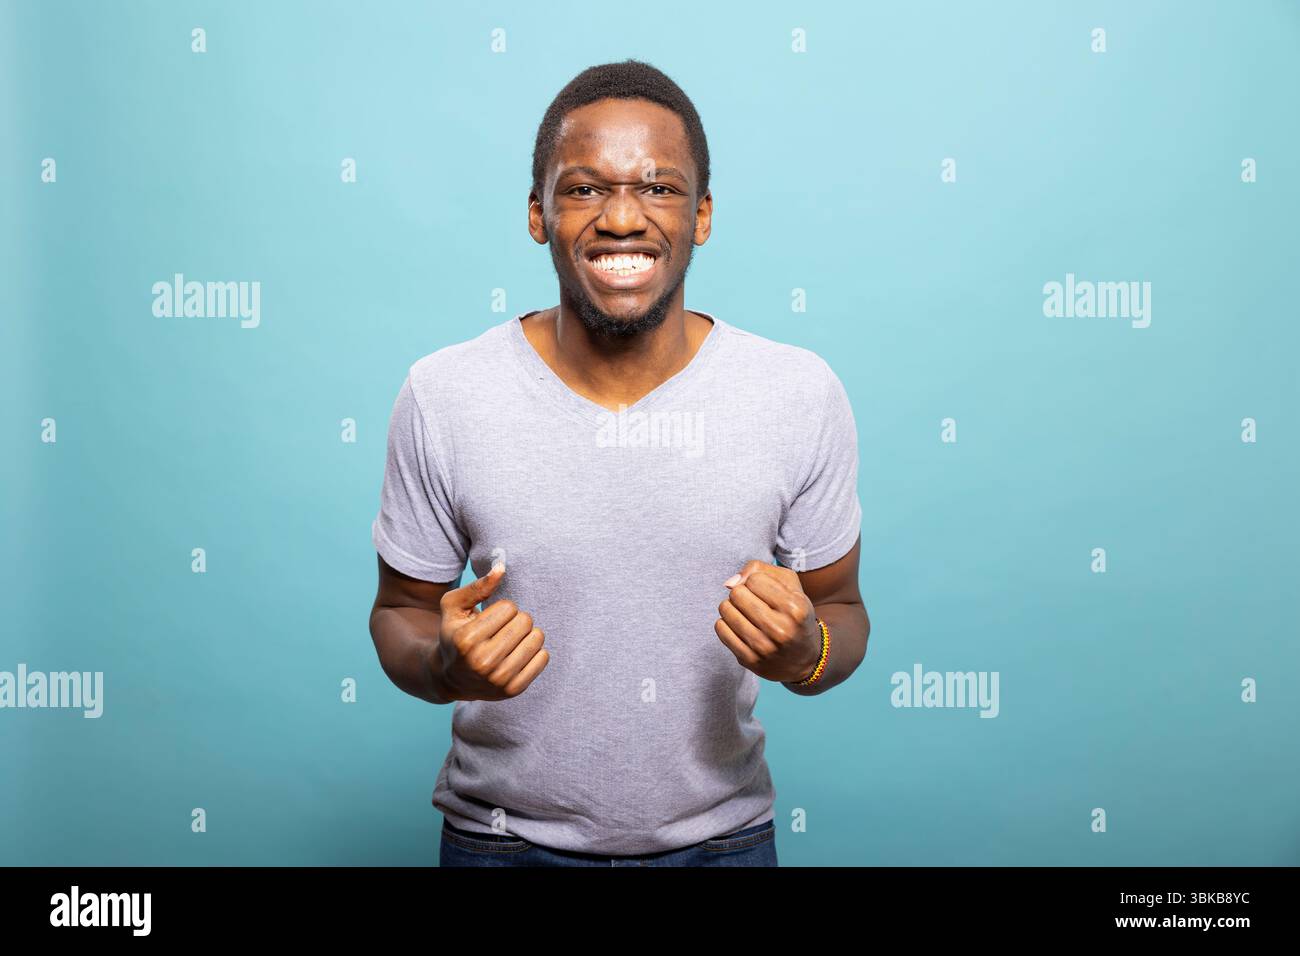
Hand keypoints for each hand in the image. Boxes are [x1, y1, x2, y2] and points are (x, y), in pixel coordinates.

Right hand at [436, 563, 548, 700]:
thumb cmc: (454, 634)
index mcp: (466, 640)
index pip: (509, 608)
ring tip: (511, 639)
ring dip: (528, 634)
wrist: (451, 677)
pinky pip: (543, 658)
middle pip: (525, 622)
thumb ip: (477, 586)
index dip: (503, 608)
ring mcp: (498, 679)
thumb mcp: (454, 606)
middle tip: (503, 629)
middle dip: (516, 619)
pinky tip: (518, 653)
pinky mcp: (513, 690)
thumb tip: (501, 567)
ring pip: (537, 639)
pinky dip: (535, 651)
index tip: (492, 618)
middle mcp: (482, 662)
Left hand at [715, 560, 821, 683]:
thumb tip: (729, 582)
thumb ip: (760, 570)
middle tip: (750, 601)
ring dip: (731, 607)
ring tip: (744, 612)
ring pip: (726, 610)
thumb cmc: (794, 613)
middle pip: (737, 594)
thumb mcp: (790, 585)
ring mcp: (764, 647)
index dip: (755, 581)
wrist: (804, 658)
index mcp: (795, 608)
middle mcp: (781, 629)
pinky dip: (725, 623)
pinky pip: (721, 629)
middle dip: (741, 592)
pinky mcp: (749, 660)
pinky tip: (738, 625)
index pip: (754, 580)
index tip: (762, 590)